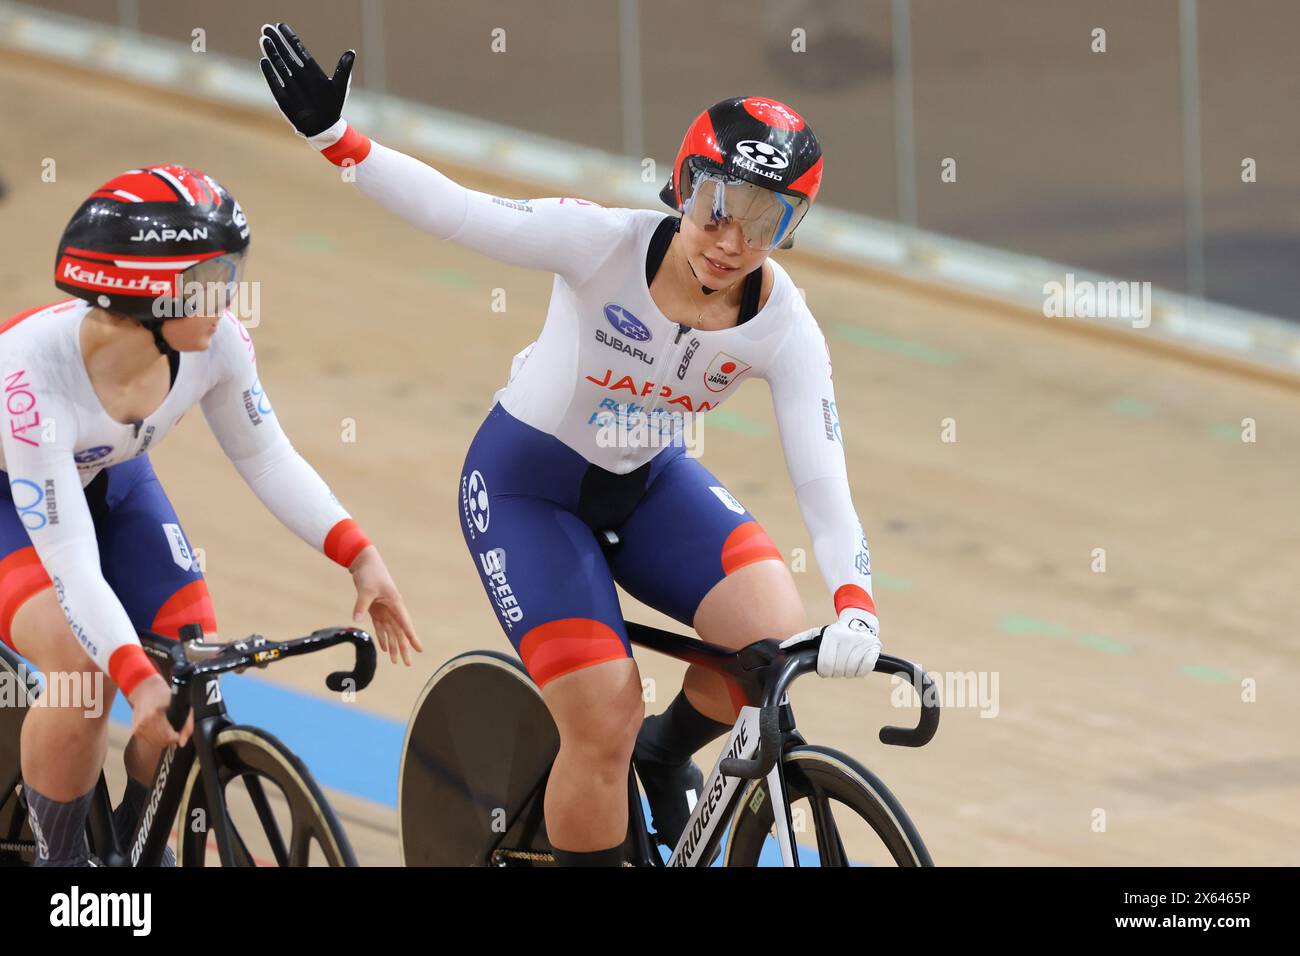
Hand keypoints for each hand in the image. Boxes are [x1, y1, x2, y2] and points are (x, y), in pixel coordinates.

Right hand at [127, 675, 192, 749]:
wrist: (145, 689)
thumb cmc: (164, 695)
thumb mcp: (182, 705)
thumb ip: (187, 725)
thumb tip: (182, 743)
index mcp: (155, 715)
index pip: (169, 737)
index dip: (178, 736)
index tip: (179, 730)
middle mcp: (143, 723)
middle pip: (162, 742)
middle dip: (171, 737)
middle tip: (174, 727)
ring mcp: (137, 727)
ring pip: (155, 743)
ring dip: (163, 738)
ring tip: (166, 726)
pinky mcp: (134, 730)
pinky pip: (149, 740)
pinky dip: (155, 736)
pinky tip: (158, 726)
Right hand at [259, 22, 354, 137]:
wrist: (325, 128)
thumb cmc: (333, 107)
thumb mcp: (340, 86)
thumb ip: (343, 69)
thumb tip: (351, 52)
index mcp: (312, 71)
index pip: (298, 50)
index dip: (290, 38)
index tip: (281, 26)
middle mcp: (299, 76)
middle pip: (286, 55)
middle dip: (277, 42)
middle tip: (266, 28)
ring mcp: (290, 85)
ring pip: (279, 66)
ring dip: (271, 53)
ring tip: (264, 40)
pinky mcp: (283, 98)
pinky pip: (275, 83)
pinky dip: (270, 73)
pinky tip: (264, 61)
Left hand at [349, 546, 422, 664]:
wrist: (364, 561)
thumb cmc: (369, 573)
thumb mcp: (365, 589)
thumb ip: (361, 606)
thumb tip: (357, 620)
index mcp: (395, 603)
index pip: (405, 624)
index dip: (412, 638)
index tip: (419, 649)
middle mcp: (392, 608)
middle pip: (399, 632)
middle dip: (403, 648)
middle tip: (407, 664)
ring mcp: (384, 609)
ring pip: (391, 632)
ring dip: (393, 646)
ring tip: (394, 661)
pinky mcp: (375, 608)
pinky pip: (380, 626)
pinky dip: (382, 637)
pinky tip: (384, 648)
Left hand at [780, 607, 881, 677]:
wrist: (860, 621)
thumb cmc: (834, 632)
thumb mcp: (816, 634)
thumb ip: (799, 640)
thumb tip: (782, 648)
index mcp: (832, 636)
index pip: (825, 665)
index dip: (824, 671)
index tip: (825, 668)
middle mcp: (848, 639)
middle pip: (838, 670)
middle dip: (835, 672)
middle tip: (836, 665)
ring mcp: (862, 644)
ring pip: (851, 672)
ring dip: (847, 671)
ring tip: (846, 662)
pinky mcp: (874, 649)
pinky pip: (864, 670)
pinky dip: (859, 671)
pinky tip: (856, 662)